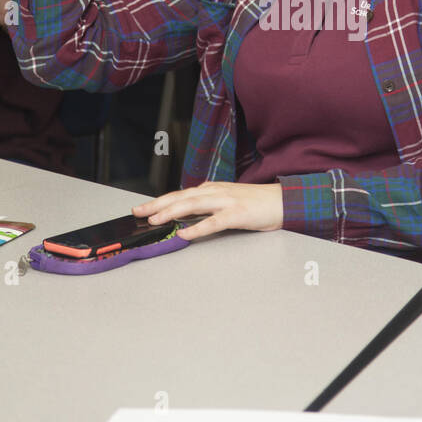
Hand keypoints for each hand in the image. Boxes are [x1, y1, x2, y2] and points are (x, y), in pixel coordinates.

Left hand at [131, 181, 283, 241]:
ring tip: (155, 220)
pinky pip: (214, 221)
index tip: (142, 208)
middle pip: (181, 197)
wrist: (283, 201)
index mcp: (212, 189)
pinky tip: (185, 233)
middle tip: (138, 212)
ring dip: (171, 212)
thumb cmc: (256, 203)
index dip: (160, 201)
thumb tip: (185, 216)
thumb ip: (208, 206)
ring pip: (193, 205)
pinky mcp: (237, 214)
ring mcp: (226, 201)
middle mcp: (216, 192)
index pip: (180, 194)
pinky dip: (197, 227)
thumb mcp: (228, 200)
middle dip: (157, 204)